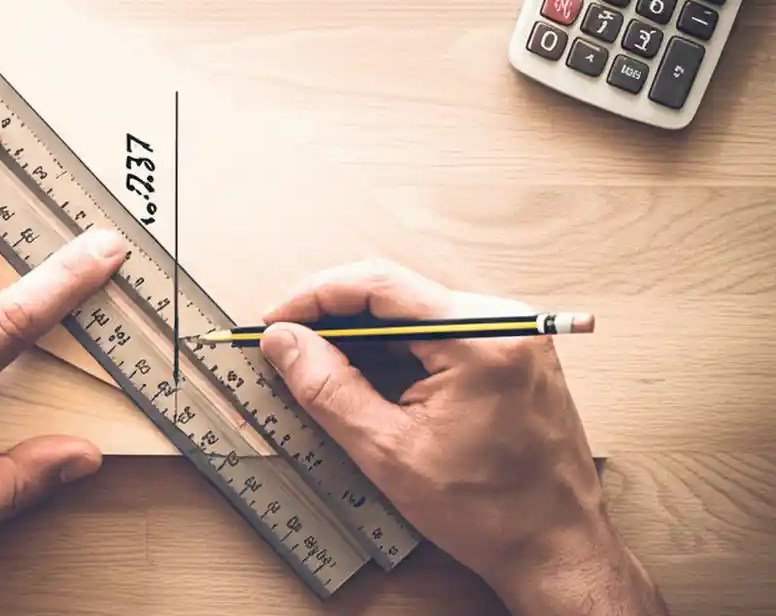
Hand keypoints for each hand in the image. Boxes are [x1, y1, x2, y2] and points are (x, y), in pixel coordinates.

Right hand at [259, 260, 665, 614]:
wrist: (557, 547)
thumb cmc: (489, 512)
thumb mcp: (389, 453)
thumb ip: (328, 388)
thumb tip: (283, 341)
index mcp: (480, 338)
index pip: (380, 285)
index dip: (316, 295)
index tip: (275, 318)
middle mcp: (504, 321)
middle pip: (396, 293)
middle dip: (334, 316)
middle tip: (286, 345)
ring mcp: (513, 332)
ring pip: (413, 312)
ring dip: (363, 335)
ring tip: (321, 367)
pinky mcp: (512, 350)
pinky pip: (438, 331)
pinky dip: (396, 349)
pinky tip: (368, 378)